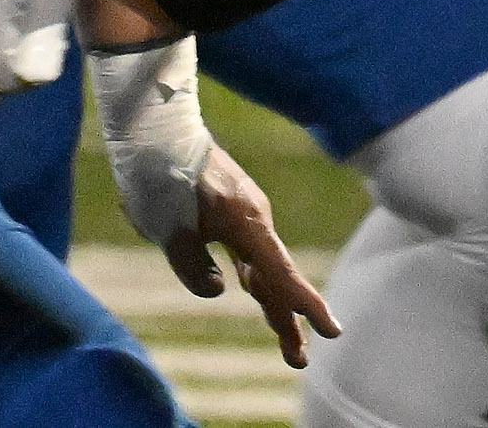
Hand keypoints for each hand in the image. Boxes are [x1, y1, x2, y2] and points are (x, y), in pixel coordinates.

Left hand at [161, 146, 341, 370]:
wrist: (156, 126)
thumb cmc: (160, 178)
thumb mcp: (171, 233)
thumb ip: (195, 270)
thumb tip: (219, 288)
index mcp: (246, 222)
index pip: (281, 274)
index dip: (305, 306)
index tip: (331, 331)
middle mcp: (254, 217)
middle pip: (276, 277)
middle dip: (287, 320)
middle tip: (299, 360)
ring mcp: (245, 209)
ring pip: (263, 264)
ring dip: (272, 301)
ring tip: (286, 338)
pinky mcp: (231, 205)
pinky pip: (250, 248)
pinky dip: (256, 275)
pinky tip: (251, 286)